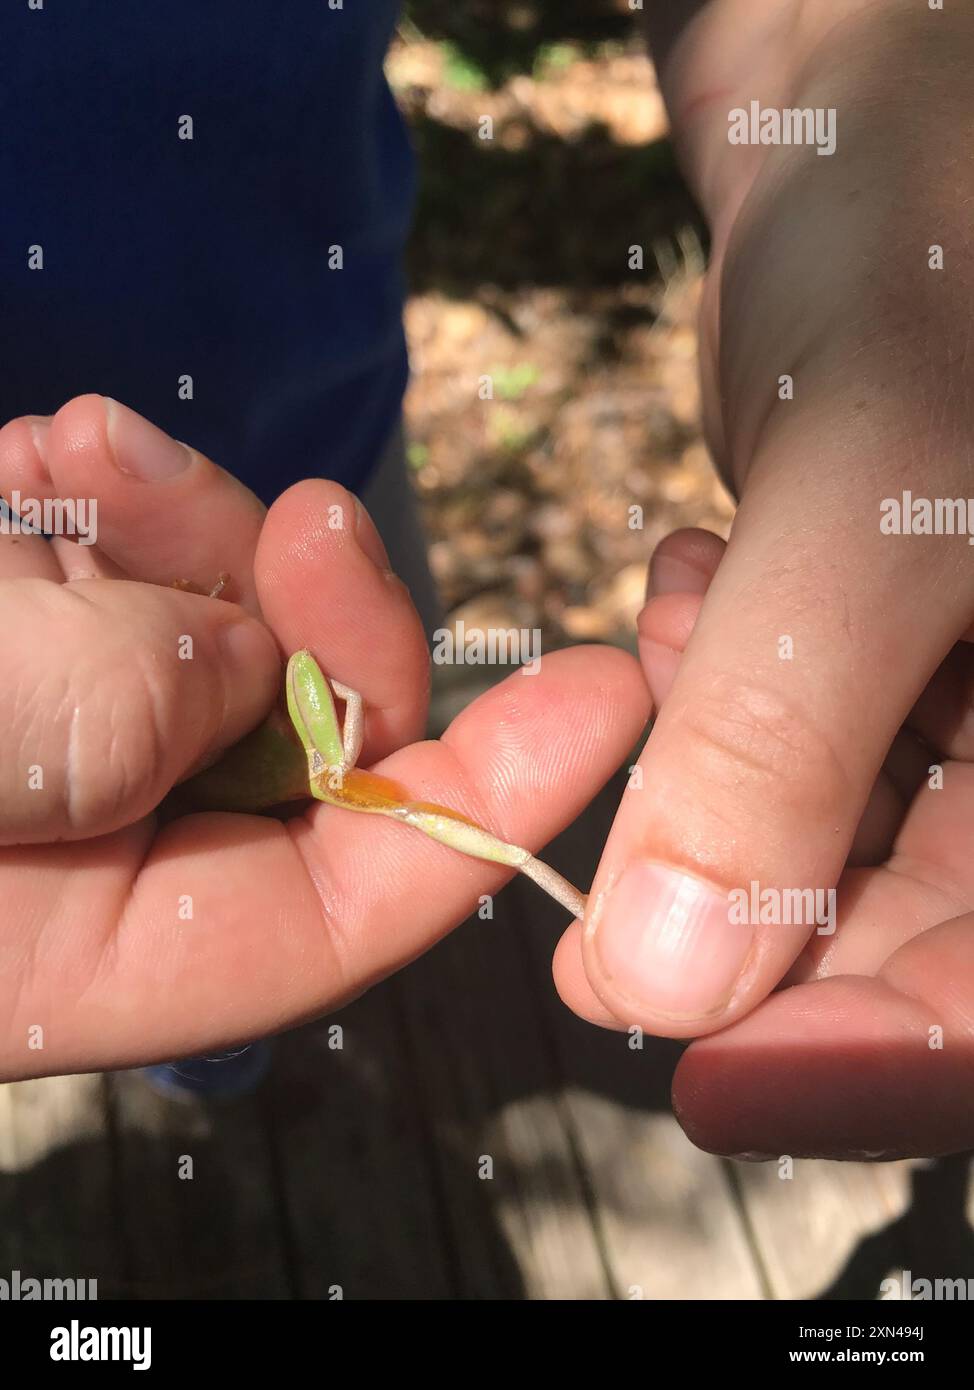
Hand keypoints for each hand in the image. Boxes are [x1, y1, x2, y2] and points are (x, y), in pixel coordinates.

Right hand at [0, 395, 647, 1080]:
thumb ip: (121, 716)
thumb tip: (249, 657)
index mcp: (103, 951)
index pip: (352, 904)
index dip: (492, 808)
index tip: (606, 696)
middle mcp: (106, 852)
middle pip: (307, 743)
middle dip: (335, 621)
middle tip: (312, 522)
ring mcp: (69, 736)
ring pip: (221, 629)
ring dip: (189, 529)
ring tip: (85, 455)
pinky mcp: (25, 644)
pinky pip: (123, 572)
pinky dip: (109, 506)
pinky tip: (53, 456)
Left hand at [555, 0, 973, 1156]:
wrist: (885, 126)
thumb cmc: (937, 251)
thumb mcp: (874, 487)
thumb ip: (781, 739)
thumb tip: (672, 986)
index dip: (883, 1062)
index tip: (705, 1086)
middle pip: (916, 941)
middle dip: (744, 927)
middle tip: (593, 930)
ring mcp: (973, 711)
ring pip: (832, 856)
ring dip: (710, 796)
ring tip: (680, 628)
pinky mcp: (884, 658)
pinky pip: (786, 754)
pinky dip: (708, 709)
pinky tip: (690, 587)